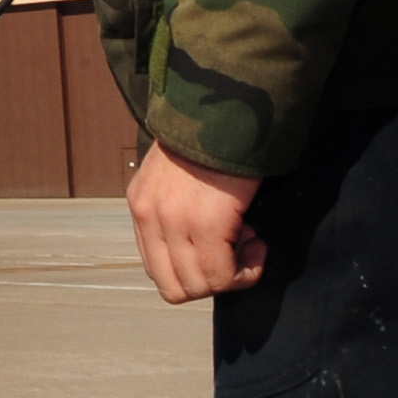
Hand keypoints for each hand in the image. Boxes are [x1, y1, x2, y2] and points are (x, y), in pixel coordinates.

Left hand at [127, 142, 264, 303]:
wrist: (226, 109)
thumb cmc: (210, 140)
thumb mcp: (173, 177)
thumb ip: (173, 213)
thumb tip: (198, 251)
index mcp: (140, 205)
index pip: (156, 268)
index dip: (192, 271)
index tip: (218, 248)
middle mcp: (149, 216)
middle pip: (174, 287)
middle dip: (212, 280)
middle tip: (235, 250)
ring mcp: (174, 223)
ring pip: (201, 286)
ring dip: (232, 274)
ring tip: (248, 238)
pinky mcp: (206, 225)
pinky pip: (224, 275)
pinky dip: (247, 269)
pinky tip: (257, 240)